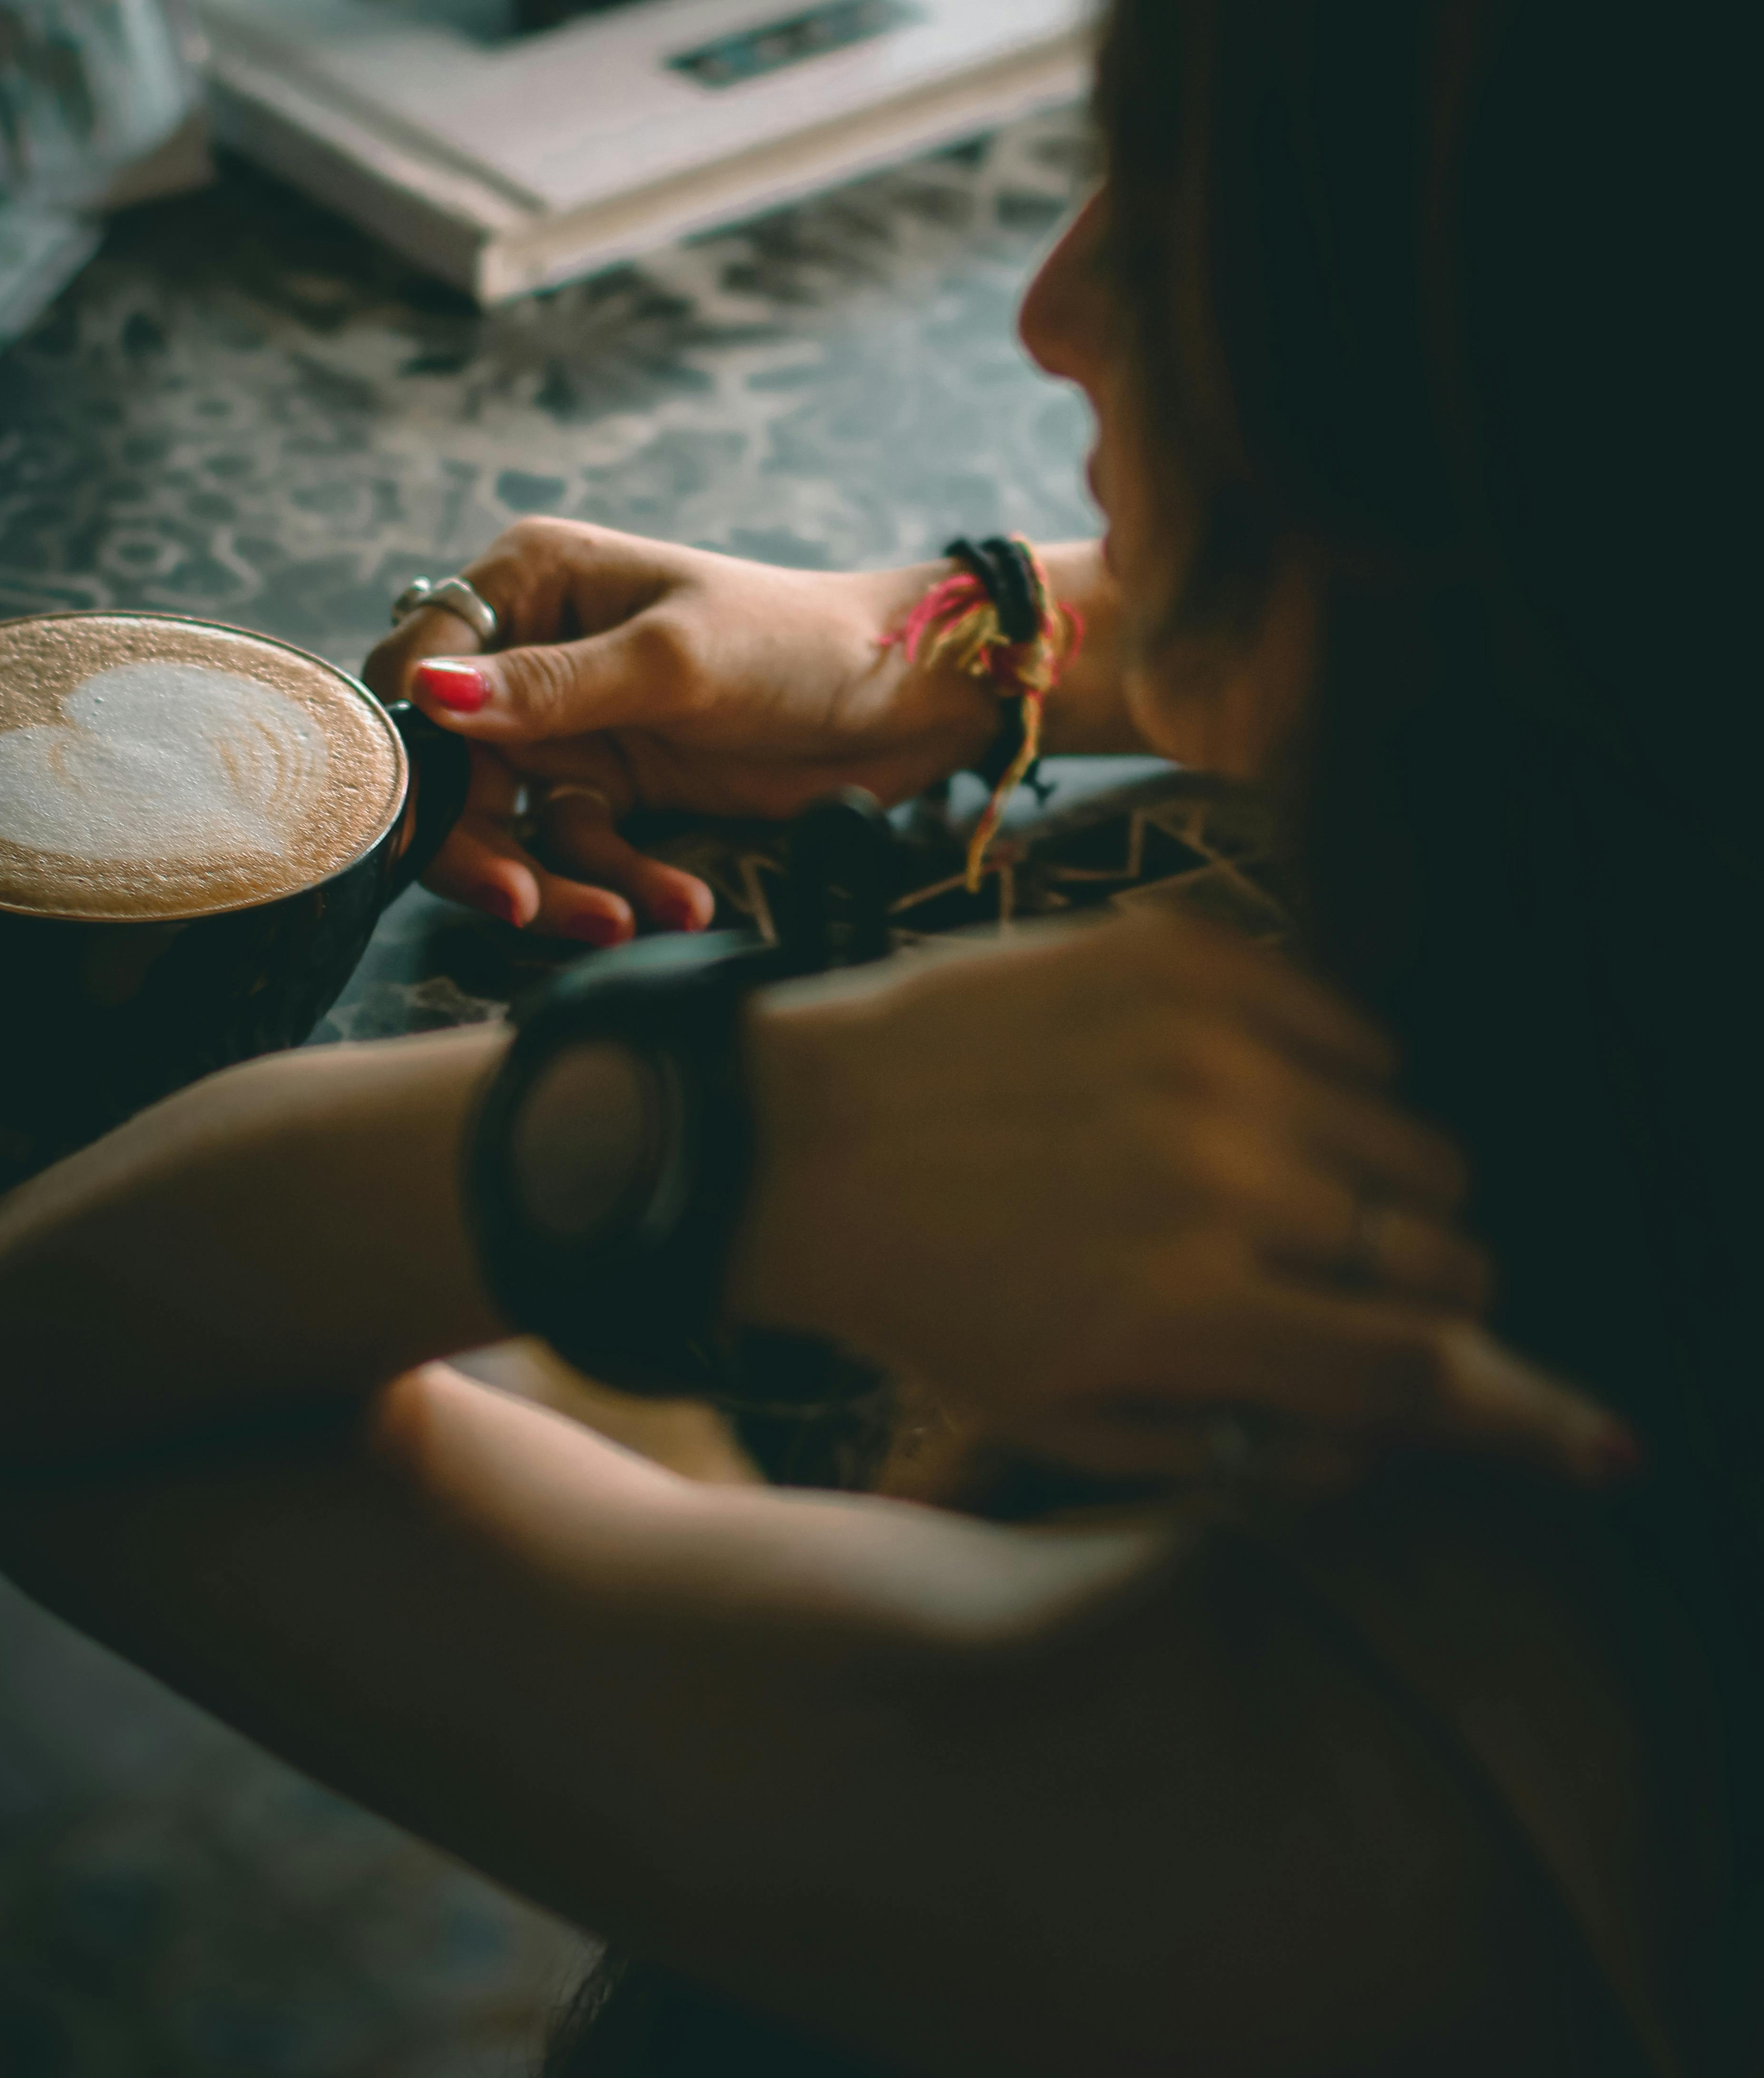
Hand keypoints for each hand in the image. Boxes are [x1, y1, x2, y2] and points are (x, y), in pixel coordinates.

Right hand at [364, 520, 1009, 938]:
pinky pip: (582, 850)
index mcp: (531, 580)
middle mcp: (533, 648)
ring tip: (618, 921)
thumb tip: (430, 692)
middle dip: (483, 842)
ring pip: (514, 824)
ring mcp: (572, 723)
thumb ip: (552, 686)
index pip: (421, 662)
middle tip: (519, 903)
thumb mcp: (674, 661)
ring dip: (561, 882)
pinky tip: (681, 906)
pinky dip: (622, 885)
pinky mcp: (616, 784)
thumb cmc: (797, 642)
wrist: (905, 698)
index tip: (428, 813)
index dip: (413, 743)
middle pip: (454, 763)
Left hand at [734, 906, 1636, 1488]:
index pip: (1420, 1372)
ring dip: (1379, 1187)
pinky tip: (1257, 1103)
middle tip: (1341, 1293)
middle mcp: (1219, 1174)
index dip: (1529, 1418)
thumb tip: (1389, 1440)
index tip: (1600, 1442)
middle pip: (1437, 1250)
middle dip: (1419, 1293)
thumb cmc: (932, 1294)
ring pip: (1408, 1137)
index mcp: (1189, 1308)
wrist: (800, 1133)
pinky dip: (1334, 1078)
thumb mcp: (1072, 1419)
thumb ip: (1245, 1445)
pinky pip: (1349, 1024)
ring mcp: (1206, 1049)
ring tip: (1282, 1193)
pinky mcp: (1182, 955)